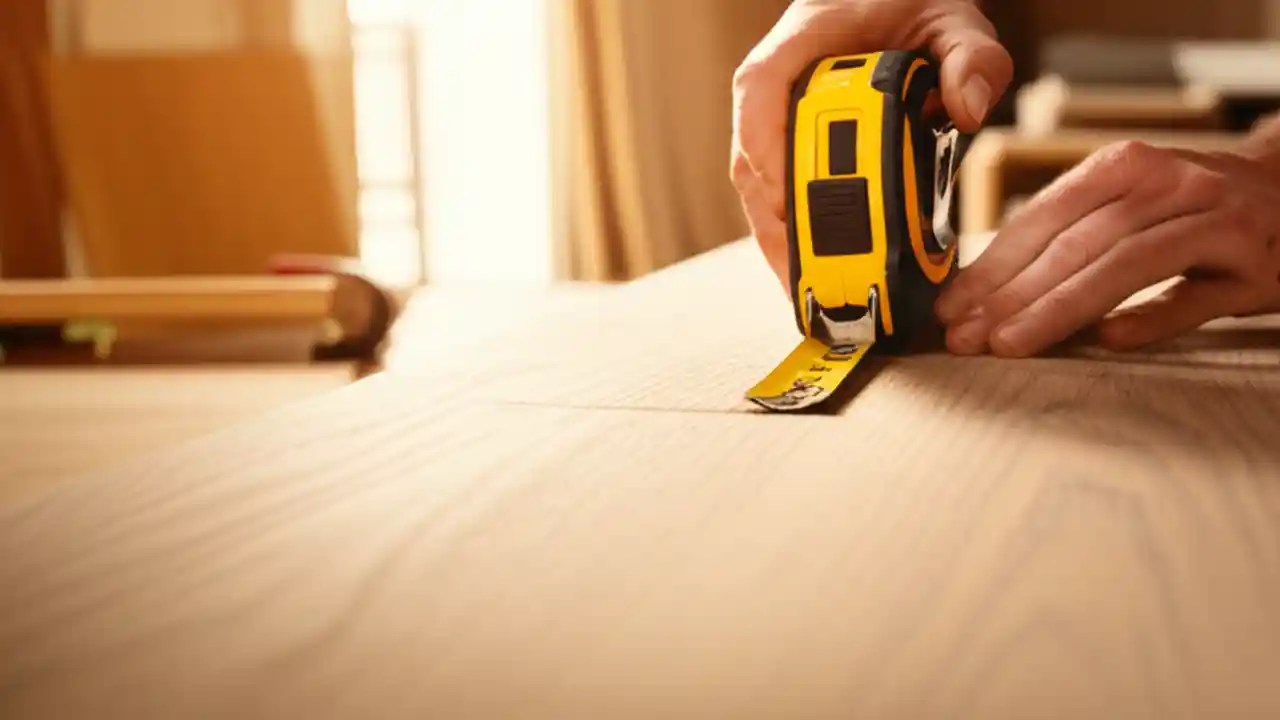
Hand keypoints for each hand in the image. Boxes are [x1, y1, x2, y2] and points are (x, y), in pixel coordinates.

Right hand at [730, 0, 1012, 287]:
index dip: (766, 148)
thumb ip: (970, 53)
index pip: (760, 92)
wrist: (884, 3)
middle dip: (772, 224)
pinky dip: (790, 235)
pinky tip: (811, 272)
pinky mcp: (786, 150)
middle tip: (803, 278)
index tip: (786, 200)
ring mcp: (773, 123)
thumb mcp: (951, 17)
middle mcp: (773, 90)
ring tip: (804, 293)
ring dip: (777, 241)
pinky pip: (776, 196)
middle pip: (751, 160)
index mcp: (797, 47)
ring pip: (757, 188)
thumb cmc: (906, 6)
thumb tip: (969, 107)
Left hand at [935, 141, 1279, 355]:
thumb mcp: (1129, 200)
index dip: (991, 266)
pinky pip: (1195, 295)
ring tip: (1009, 343)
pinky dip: (1150, 317)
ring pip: (1124, 266)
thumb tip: (983, 288)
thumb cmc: (1189, 208)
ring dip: (1058, 308)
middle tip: (964, 338)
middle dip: (1010, 296)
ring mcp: (1216, 224)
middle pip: (1075, 245)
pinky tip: (1107, 340)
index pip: (1043, 220)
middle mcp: (1170, 185)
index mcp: (1125, 166)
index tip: (949, 308)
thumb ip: (1068, 233)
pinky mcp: (1253, 269)